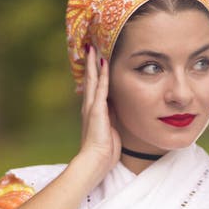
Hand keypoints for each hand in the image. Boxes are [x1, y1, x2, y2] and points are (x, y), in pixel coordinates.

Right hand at [79, 46, 121, 175]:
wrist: (95, 161)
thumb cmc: (103, 151)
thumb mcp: (110, 131)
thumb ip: (112, 119)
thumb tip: (118, 110)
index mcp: (94, 112)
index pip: (94, 88)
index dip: (94, 74)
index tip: (96, 60)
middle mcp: (90, 107)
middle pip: (89, 79)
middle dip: (90, 63)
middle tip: (89, 47)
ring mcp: (92, 107)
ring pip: (92, 80)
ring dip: (93, 64)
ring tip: (92, 48)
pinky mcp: (97, 110)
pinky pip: (100, 88)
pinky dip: (102, 75)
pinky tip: (103, 62)